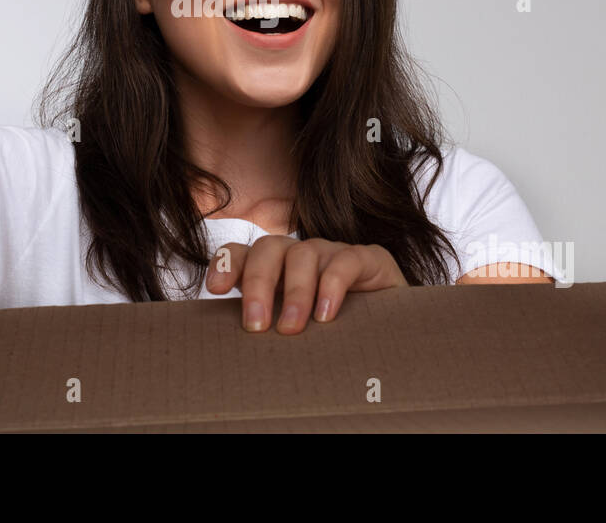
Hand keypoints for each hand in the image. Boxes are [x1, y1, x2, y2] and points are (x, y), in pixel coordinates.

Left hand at [204, 237, 407, 333]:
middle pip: (268, 249)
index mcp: (275, 269)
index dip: (226, 265)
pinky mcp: (368, 258)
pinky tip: (326, 315)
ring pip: (303, 254)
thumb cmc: (333, 335)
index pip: (242, 254)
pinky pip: (345, 261)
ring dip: (295, 292)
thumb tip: (236, 356)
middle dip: (257, 284)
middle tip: (256, 325)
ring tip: (292, 328)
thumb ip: (268, 329)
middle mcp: (300, 254)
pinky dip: (332, 286)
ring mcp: (332, 252)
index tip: (215, 291)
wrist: (390, 331)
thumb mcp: (294, 332)